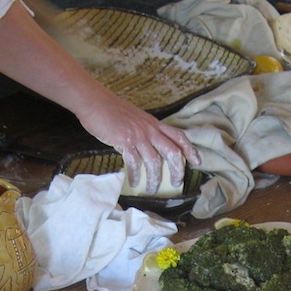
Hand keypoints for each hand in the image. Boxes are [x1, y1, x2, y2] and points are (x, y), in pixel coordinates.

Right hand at [75, 94, 200, 193]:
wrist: (94, 101)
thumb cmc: (111, 110)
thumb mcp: (135, 119)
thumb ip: (145, 131)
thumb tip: (148, 147)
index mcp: (154, 123)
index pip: (178, 136)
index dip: (190, 150)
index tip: (197, 162)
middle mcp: (150, 129)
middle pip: (172, 151)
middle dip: (177, 170)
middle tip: (175, 183)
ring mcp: (138, 135)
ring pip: (154, 161)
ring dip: (154, 178)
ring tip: (152, 189)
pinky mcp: (124, 141)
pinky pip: (134, 162)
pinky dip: (135, 174)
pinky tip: (134, 182)